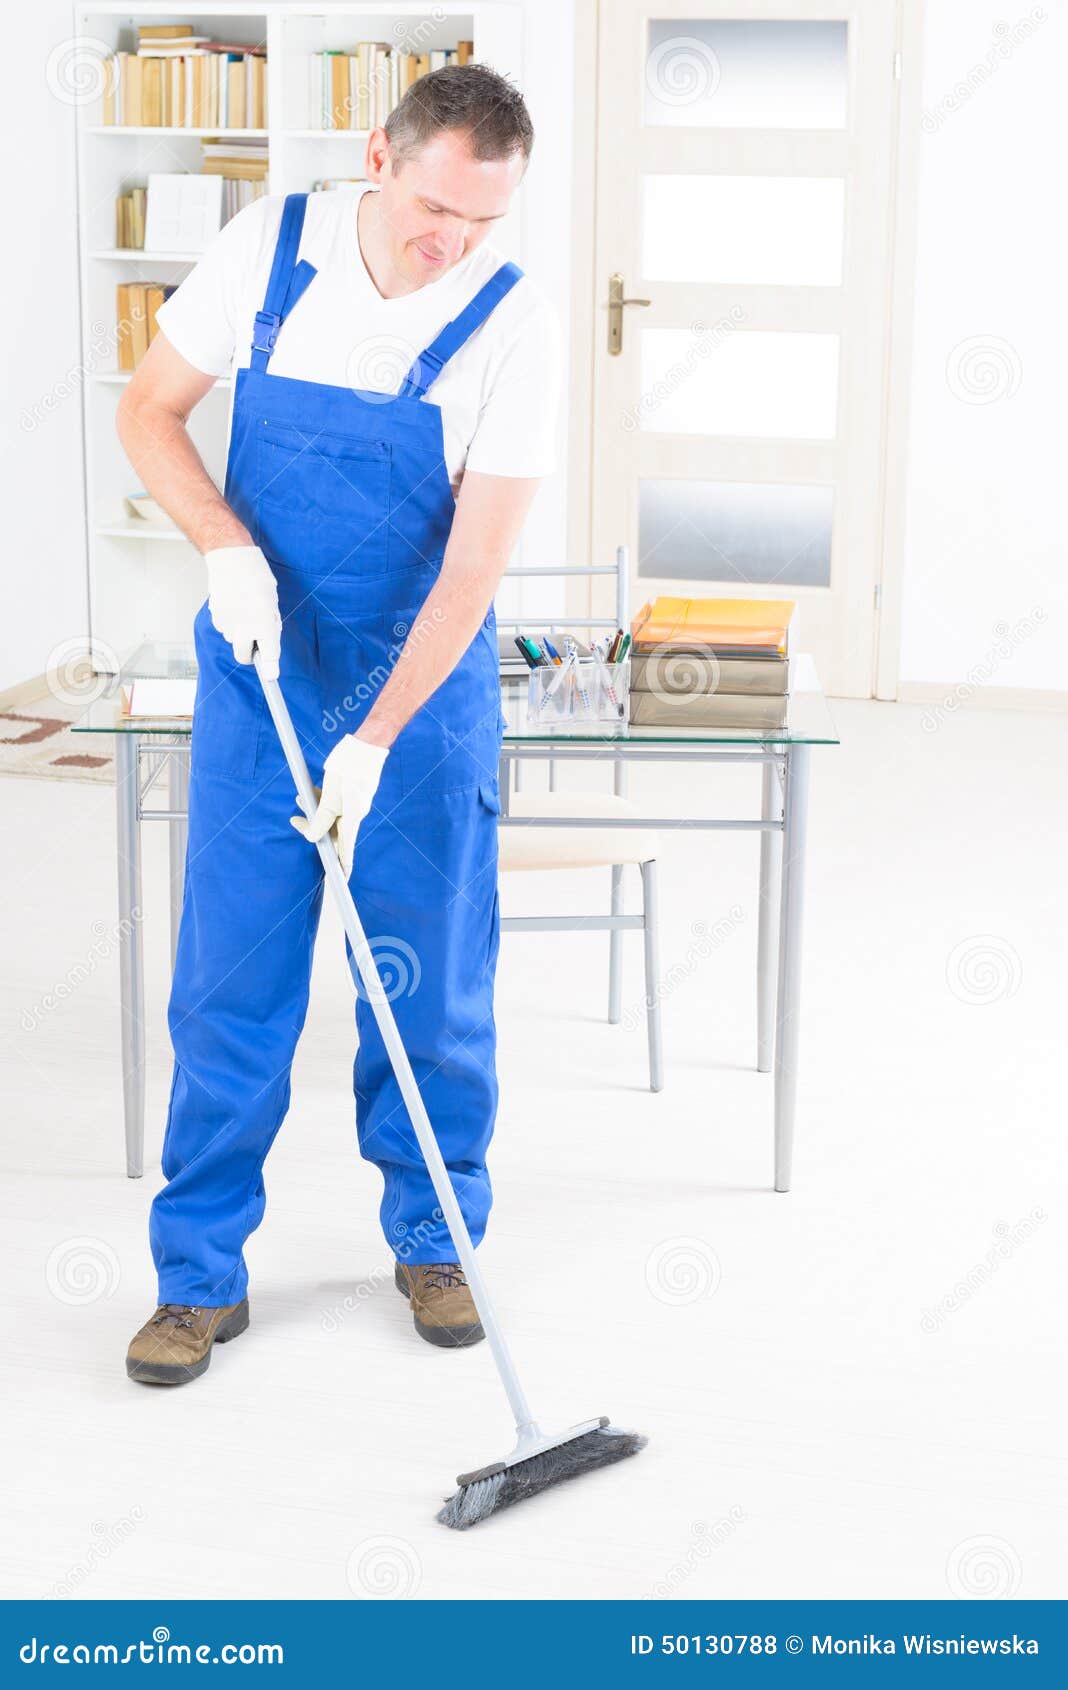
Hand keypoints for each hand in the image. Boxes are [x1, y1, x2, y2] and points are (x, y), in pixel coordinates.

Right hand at [204, 545, 281, 680]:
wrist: (231, 559)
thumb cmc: (256, 576)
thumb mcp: (272, 601)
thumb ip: (271, 623)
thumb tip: (268, 638)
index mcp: (264, 624)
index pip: (269, 654)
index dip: (271, 667)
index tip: (272, 677)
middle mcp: (244, 628)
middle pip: (244, 657)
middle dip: (249, 654)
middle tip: (256, 642)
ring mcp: (228, 624)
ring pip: (234, 640)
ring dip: (240, 634)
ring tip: (245, 610)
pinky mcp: (216, 617)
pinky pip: (225, 628)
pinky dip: (230, 623)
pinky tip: (234, 606)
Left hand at [291, 734, 389, 873]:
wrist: (367, 743)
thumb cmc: (350, 766)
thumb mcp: (330, 793)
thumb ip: (321, 817)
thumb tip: (313, 837)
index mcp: (352, 817)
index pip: (347, 850)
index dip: (343, 867)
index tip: (340, 882)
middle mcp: (355, 813)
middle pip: (333, 831)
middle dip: (313, 828)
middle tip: (294, 820)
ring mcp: (355, 804)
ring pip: (332, 815)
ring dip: (315, 811)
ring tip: (299, 798)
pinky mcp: (353, 794)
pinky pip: (335, 805)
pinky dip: (322, 802)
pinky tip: (311, 791)